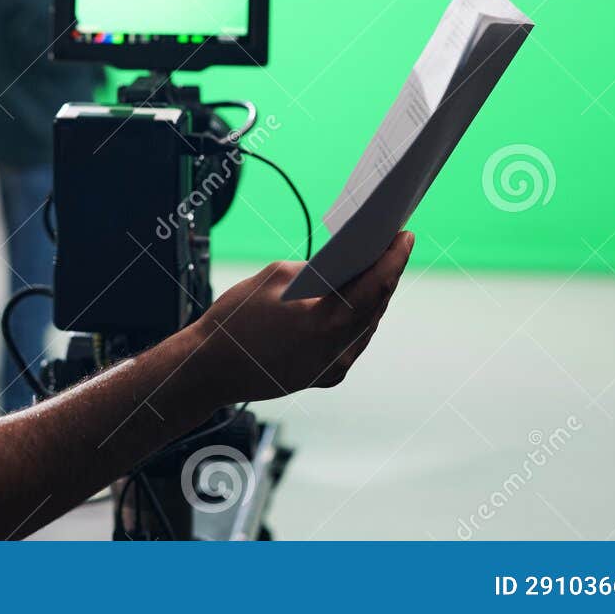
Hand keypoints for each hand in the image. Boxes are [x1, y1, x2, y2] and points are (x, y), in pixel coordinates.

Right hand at [187, 231, 413, 402]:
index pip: (375, 285)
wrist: (209, 368)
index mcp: (326, 323)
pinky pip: (351, 341)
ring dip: (373, 297)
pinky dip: (357, 318)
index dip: (394, 258)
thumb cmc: (235, 321)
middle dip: (386, 274)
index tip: (405, 236)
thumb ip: (316, 269)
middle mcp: (337, 351)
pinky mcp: (326, 377)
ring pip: (366, 326)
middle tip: (393, 246)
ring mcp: (333, 368)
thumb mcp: (275, 276)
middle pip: (376, 306)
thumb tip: (343, 265)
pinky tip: (356, 299)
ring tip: (378, 269)